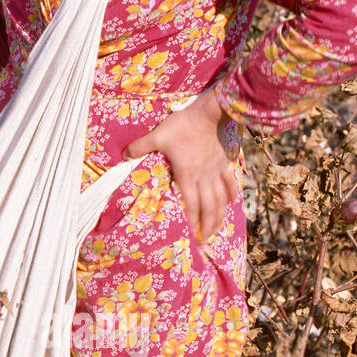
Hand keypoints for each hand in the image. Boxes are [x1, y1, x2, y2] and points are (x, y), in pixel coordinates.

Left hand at [122, 88, 239, 243]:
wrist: (208, 114)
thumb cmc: (182, 126)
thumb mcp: (157, 136)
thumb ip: (140, 147)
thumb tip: (123, 155)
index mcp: (187, 175)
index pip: (190, 204)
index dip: (191, 221)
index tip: (191, 237)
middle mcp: (203, 178)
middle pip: (209, 208)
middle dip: (207, 227)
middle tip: (205, 242)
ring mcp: (215, 171)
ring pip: (221, 200)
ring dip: (220, 217)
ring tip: (217, 230)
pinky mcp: (223, 163)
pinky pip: (230, 182)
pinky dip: (232, 194)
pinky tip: (232, 203)